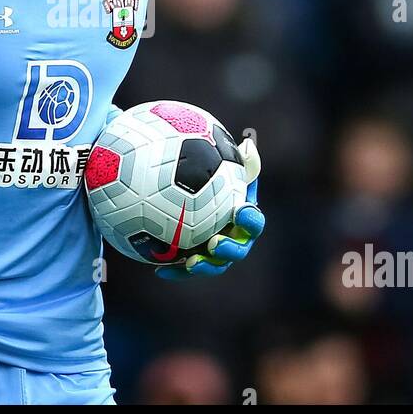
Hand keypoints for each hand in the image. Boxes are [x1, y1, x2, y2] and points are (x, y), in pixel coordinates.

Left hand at [157, 137, 263, 279]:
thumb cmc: (207, 174)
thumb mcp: (219, 163)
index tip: (241, 210)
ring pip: (215, 264)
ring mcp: (213, 250)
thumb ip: (233, 156)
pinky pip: (185, 267)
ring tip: (191, 262)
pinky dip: (176, 270)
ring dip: (205, 266)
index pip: (253, 220)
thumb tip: (249, 143)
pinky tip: (159, 269)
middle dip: (230, 249)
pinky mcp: (193, 258)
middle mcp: (233, 236)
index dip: (251, 219)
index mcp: (243, 216)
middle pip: (238, 248)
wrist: (183, 189)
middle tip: (215, 243)